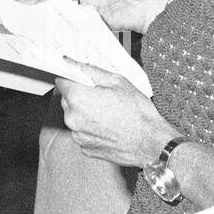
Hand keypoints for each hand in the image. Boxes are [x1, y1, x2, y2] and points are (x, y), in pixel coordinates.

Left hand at [54, 60, 177, 167]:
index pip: (62, 82)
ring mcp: (78, 136)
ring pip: (75, 117)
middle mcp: (73, 118)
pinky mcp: (86, 148)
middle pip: (67, 100)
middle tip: (102, 97)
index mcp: (78, 98)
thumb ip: (92, 71)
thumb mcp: (117, 82)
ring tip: (108, 114)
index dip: (72, 79)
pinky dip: (91, 129)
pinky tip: (108, 127)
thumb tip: (76, 64)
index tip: (81, 80)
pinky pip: (83, 133)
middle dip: (80, 96)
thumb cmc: (138, 113)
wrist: (151, 143)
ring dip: (85, 113)